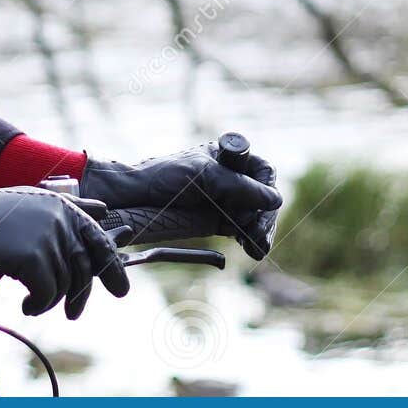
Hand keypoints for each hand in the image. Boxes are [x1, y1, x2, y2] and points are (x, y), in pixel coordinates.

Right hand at [0, 166, 129, 317]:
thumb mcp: (34, 203)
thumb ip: (72, 207)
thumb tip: (105, 210)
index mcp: (64, 207)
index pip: (99, 242)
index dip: (113, 268)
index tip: (121, 291)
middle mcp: (62, 220)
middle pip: (85, 269)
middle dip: (82, 295)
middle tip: (74, 313)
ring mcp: (49, 238)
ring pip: (65, 285)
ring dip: (50, 299)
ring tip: (32, 300)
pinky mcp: (33, 259)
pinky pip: (47, 294)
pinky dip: (38, 305)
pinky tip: (25, 305)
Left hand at [78, 137, 281, 260]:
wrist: (131, 198)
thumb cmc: (162, 177)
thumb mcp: (203, 177)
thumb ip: (238, 186)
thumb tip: (276, 199)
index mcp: (227, 156)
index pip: (262, 171)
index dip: (266, 189)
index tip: (264, 207)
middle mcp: (229, 176)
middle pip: (262, 197)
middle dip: (264, 217)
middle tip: (259, 235)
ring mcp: (223, 198)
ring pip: (254, 215)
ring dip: (261, 231)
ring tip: (258, 248)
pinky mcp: (216, 218)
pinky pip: (241, 229)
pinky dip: (250, 239)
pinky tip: (255, 250)